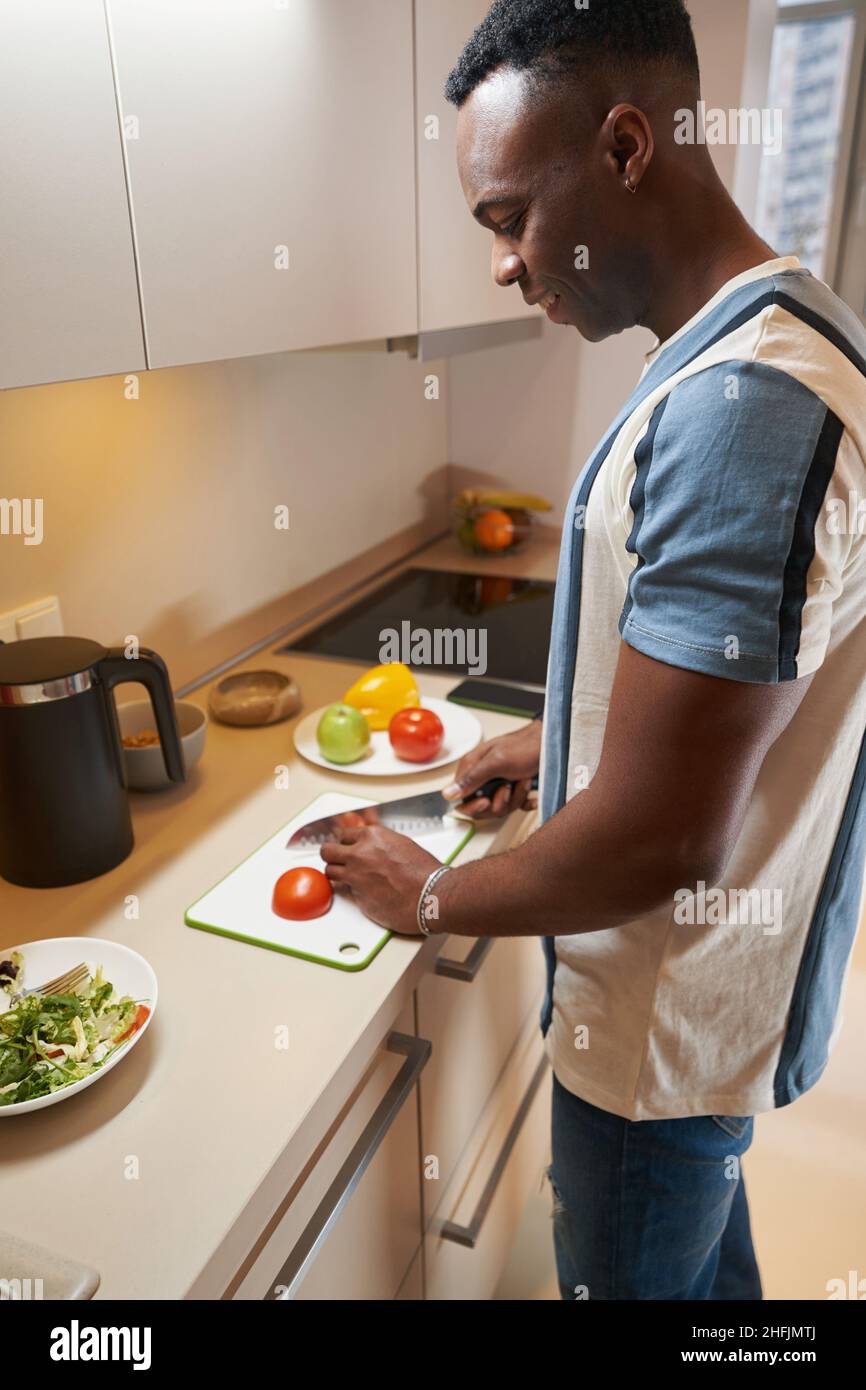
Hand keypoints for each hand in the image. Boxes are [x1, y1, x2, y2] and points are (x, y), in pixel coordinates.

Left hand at [321, 824, 440, 935]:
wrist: (431, 895)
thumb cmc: (424, 872)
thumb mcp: (401, 844)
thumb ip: (380, 843)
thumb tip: (370, 846)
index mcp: (372, 837)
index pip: (343, 835)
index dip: (345, 843)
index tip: (346, 848)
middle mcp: (359, 854)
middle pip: (327, 851)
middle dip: (331, 856)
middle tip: (337, 861)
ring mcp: (355, 876)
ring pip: (330, 871)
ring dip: (337, 874)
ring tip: (350, 878)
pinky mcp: (357, 897)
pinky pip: (347, 892)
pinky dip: (354, 892)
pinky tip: (369, 893)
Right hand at [442, 720, 541, 818]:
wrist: (551, 745)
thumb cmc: (525, 747)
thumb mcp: (497, 762)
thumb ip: (472, 778)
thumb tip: (448, 793)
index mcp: (472, 767)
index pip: (460, 799)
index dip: (473, 805)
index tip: (487, 801)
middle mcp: (483, 777)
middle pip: (481, 807)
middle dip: (500, 801)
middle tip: (509, 787)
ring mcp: (498, 783)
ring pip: (500, 807)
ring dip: (516, 797)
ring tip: (523, 782)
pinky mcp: (513, 789)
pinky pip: (514, 805)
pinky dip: (525, 801)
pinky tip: (531, 794)